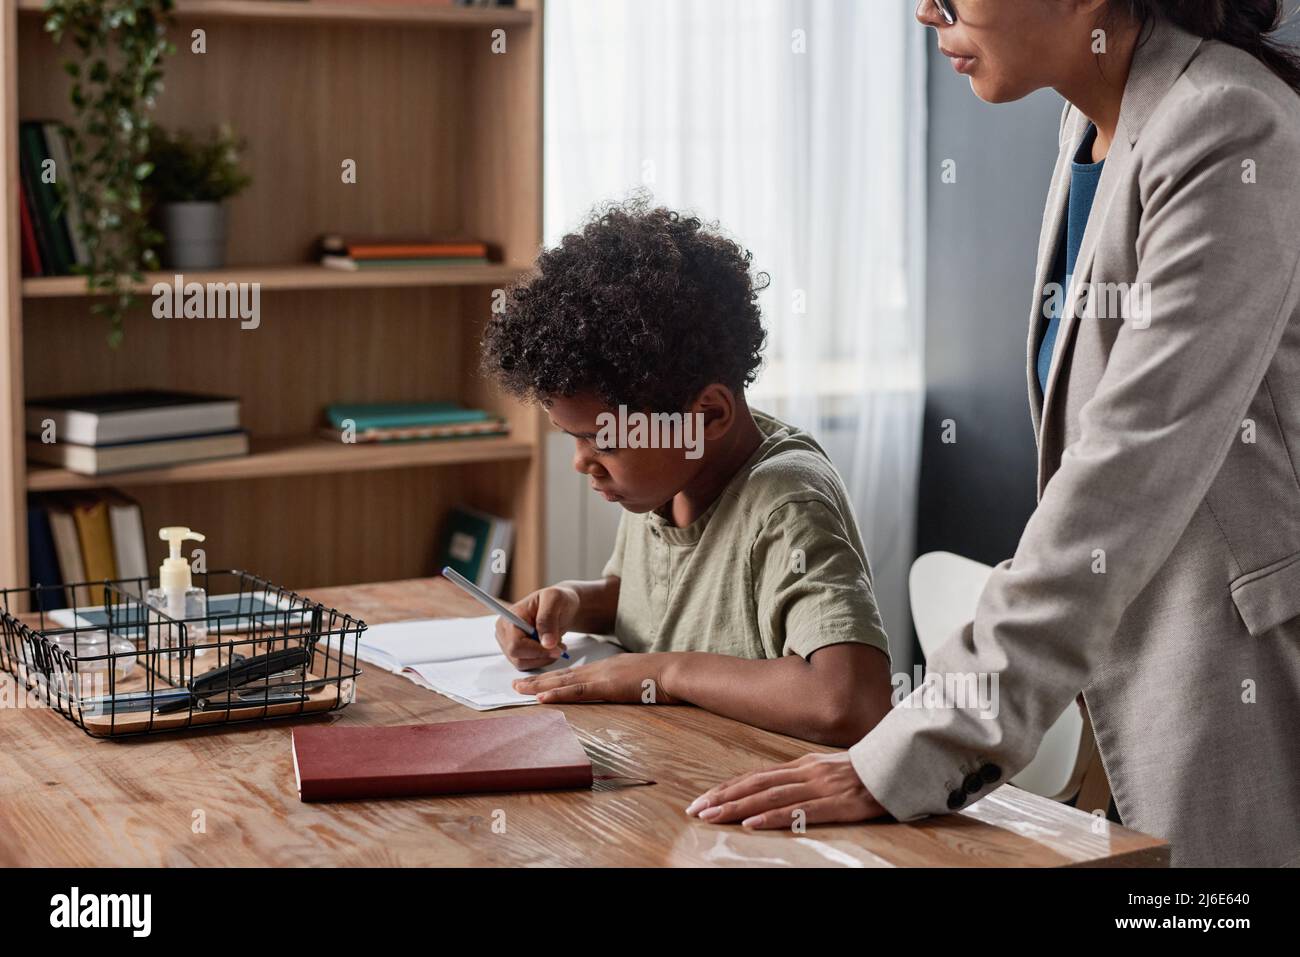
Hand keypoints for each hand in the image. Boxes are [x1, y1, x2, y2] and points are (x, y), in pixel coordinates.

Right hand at [494, 585, 579, 669]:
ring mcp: (509, 643)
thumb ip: (548, 619)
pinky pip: (528, 665)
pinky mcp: (517, 652)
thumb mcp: (555, 599)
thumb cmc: (557, 600)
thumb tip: (546, 643)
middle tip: (559, 647)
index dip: (536, 651)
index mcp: (510, 617)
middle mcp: (505, 632)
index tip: (556, 648)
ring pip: (523, 664)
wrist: (562, 607)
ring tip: (556, 645)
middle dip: (542, 655)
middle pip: (518, 658)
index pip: (515, 645)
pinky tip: (550, 649)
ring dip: (543, 658)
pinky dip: (542, 660)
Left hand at [511, 653, 680, 704]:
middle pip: (562, 675)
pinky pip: (577, 692)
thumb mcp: (641, 679)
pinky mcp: (606, 687)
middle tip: (515, 685)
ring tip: (519, 690)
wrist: (675, 671)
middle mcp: (600, 669)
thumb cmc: (664, 677)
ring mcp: (601, 676)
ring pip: (563, 681)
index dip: (554, 677)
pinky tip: (542, 697)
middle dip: (538, 680)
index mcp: (608, 668)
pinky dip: (557, 694)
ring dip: (539, 686)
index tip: (537, 681)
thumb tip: (625, 690)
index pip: (575, 674)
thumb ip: (628, 684)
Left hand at [684, 752, 886, 828]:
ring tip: (713, 817)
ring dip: (737, 808)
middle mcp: (806, 772)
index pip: (756, 776)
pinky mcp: (837, 803)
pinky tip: (753, 824)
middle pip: (756, 785)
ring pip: (769, 798)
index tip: (704, 798)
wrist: (902, 764)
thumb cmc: (868, 770)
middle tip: (695, 810)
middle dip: (723, 797)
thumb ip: (805, 776)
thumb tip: (778, 786)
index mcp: (803, 764)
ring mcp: (820, 786)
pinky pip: (799, 811)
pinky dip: (772, 818)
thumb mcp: (830, 768)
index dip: (728, 787)